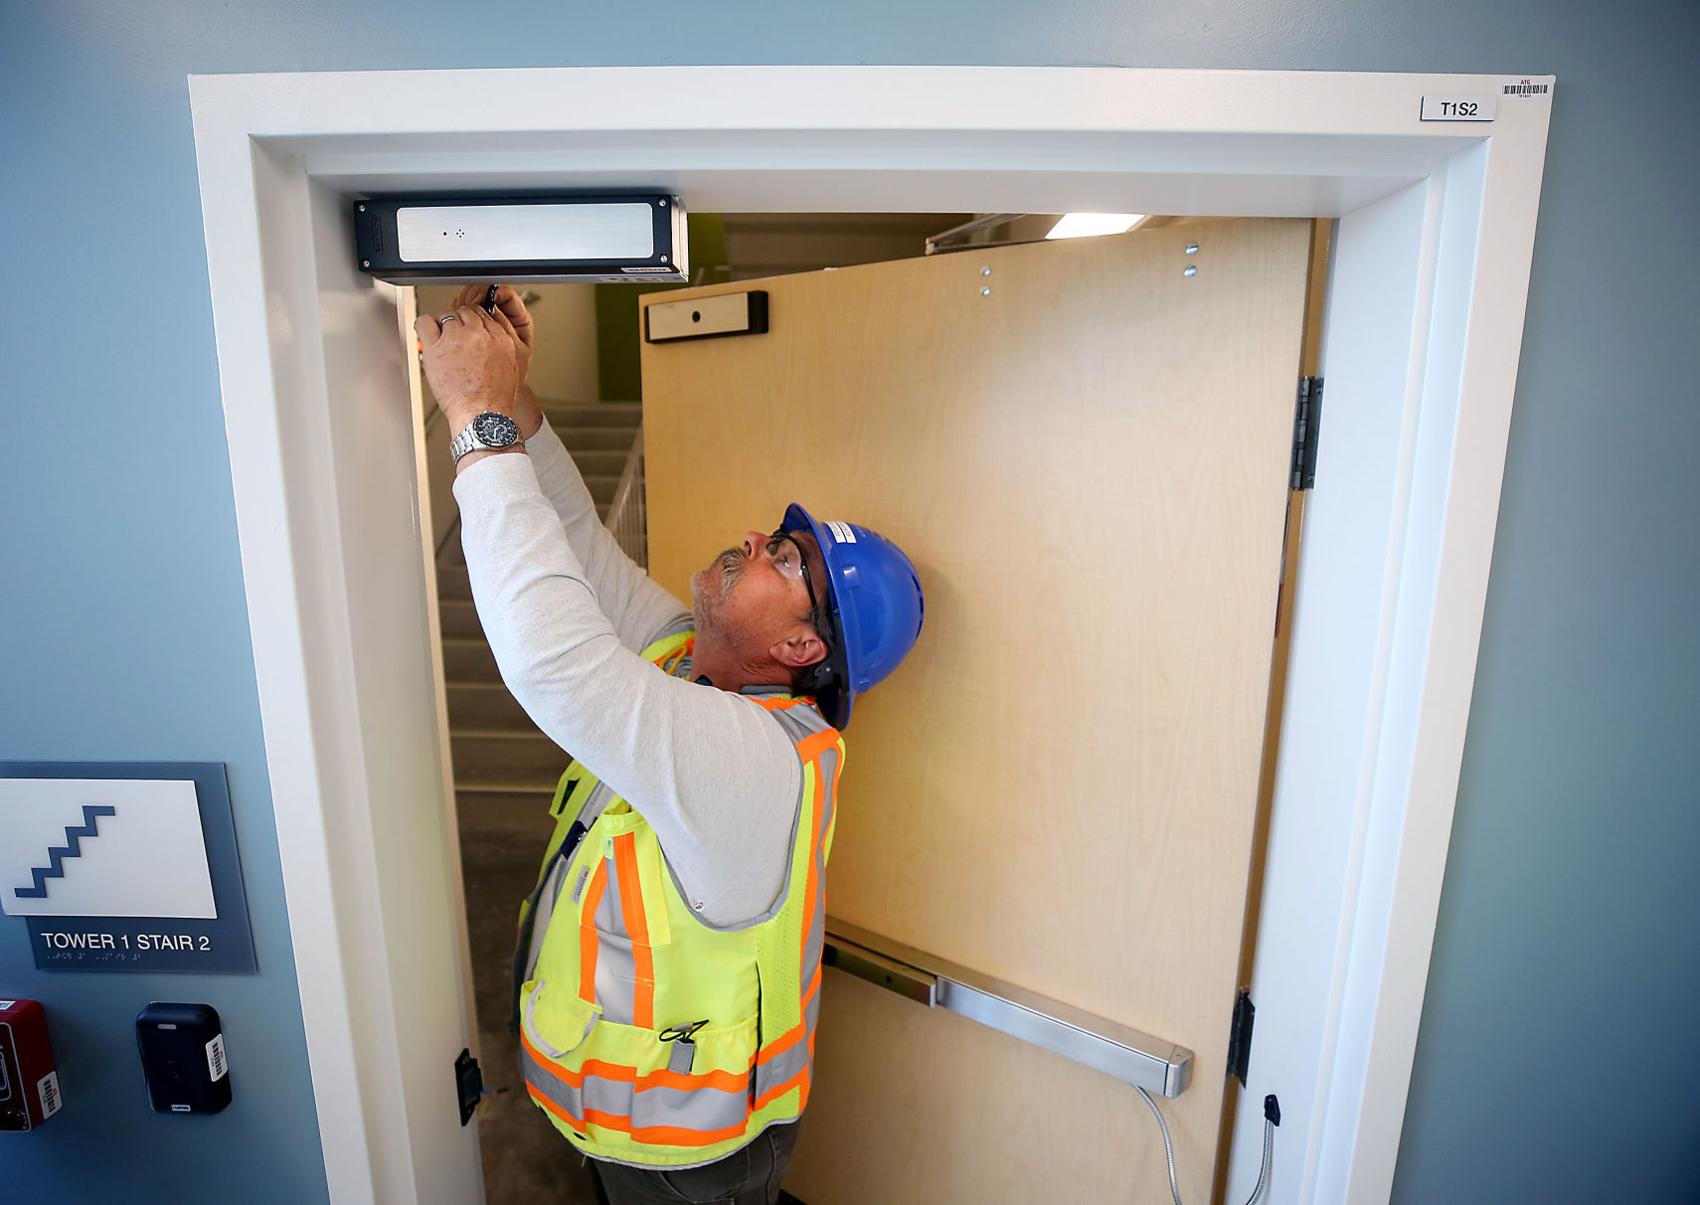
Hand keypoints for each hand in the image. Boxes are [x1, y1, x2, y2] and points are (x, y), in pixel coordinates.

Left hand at [413, 302, 522, 432]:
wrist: (482, 413)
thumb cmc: (494, 398)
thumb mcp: (509, 367)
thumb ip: (497, 346)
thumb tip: (485, 339)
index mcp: (498, 337)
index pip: (481, 314)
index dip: (472, 323)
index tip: (468, 332)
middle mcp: (478, 334)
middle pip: (464, 312)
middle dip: (459, 324)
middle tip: (455, 340)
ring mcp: (456, 339)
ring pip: (445, 316)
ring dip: (443, 327)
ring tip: (443, 345)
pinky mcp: (436, 347)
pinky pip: (425, 322)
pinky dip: (424, 326)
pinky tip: (428, 336)